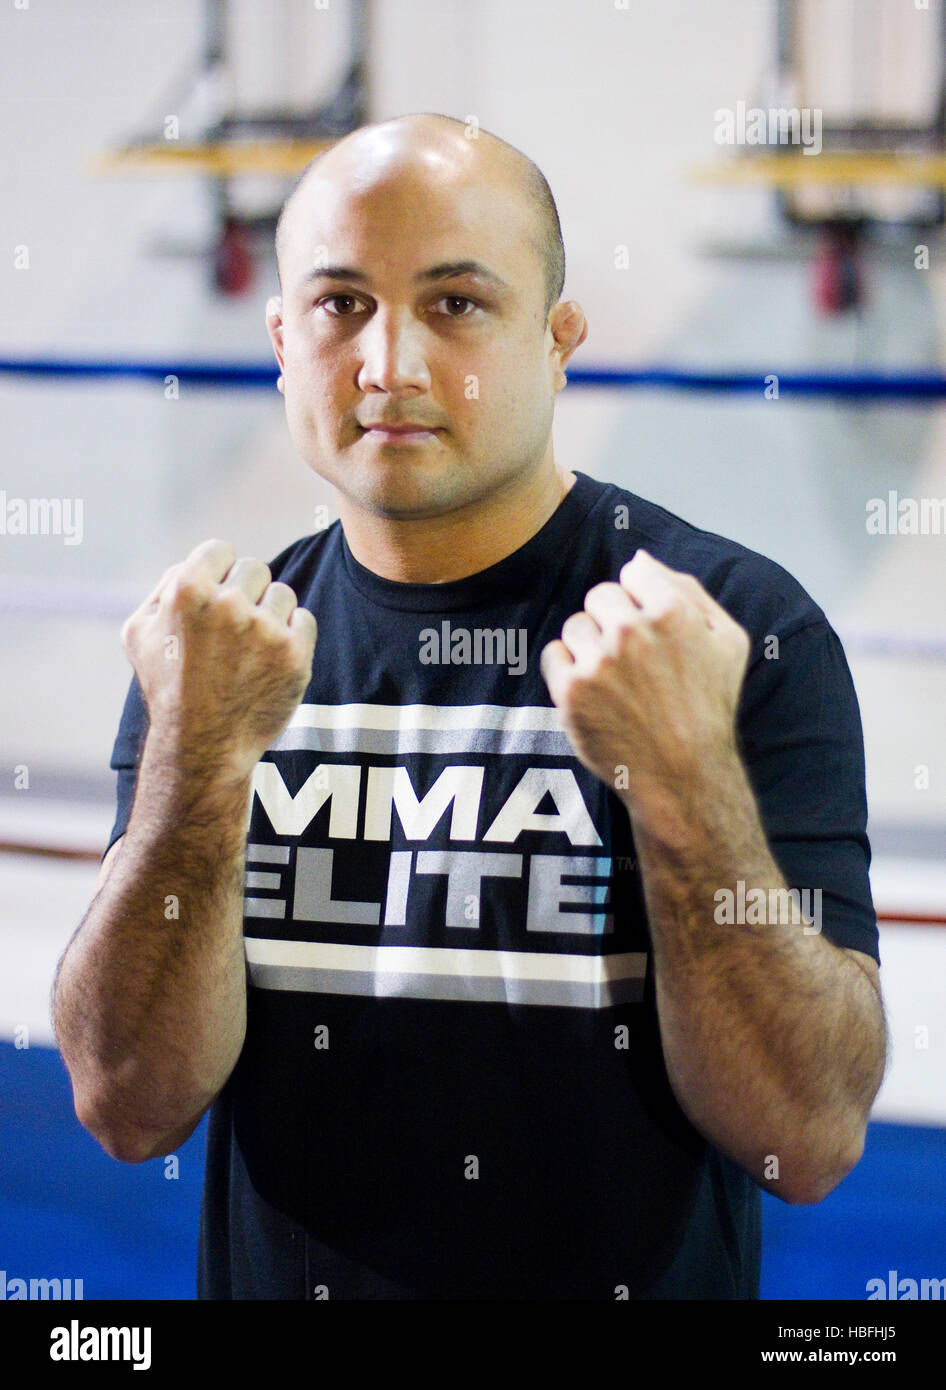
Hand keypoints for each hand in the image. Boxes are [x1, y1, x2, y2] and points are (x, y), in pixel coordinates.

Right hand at [121, 539, 316, 784]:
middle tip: (231, 631)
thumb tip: (195, 561)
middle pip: (255, 568)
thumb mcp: (139, 633)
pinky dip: (292, 636)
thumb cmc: (168, 687)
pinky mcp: (295, 653)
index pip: (220, 549)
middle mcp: (227, 604)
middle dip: (245, 593)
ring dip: (270, 615)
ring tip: (248, 651)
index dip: (218, 573)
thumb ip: (164, 586)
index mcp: (187, 589)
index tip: (215, 599)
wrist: (203, 745)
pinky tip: (269, 661)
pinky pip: (304, 619)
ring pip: (282, 594)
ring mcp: (265, 629)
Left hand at [539, 549, 749, 819]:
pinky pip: (553, 654)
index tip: (650, 632)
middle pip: (599, 596)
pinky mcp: (571, 691)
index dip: (641, 601)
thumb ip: (688, 591)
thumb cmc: (709, 708)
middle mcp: (632, 631)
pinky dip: (566, 671)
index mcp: (673, 611)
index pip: (633, 573)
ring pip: (575, 625)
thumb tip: (640, 560)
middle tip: (633, 662)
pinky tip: (593, 693)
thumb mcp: (728, 642)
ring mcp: (598, 661)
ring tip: (615, 681)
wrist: (683, 775)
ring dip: (588, 646)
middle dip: (612, 621)